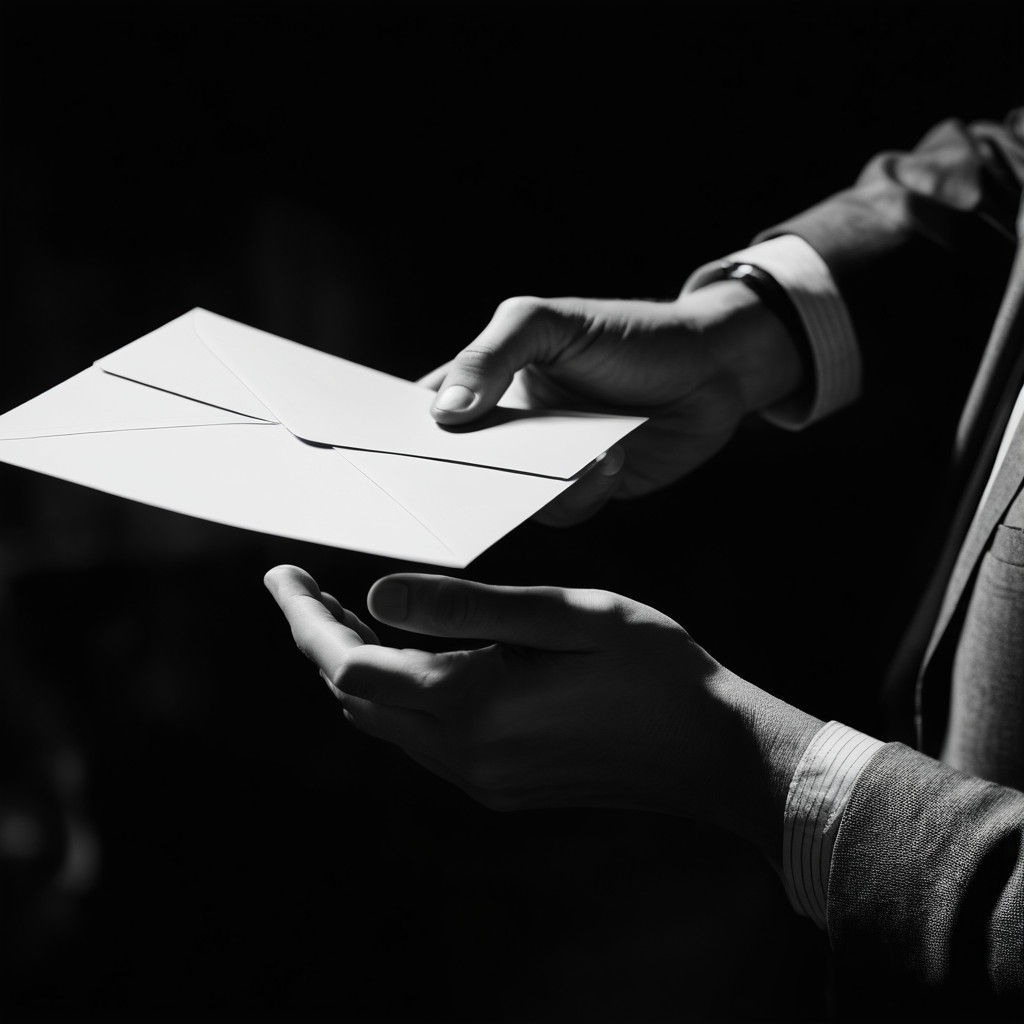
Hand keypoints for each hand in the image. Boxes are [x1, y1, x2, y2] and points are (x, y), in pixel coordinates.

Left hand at [264, 565, 820, 864]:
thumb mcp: (568, 616)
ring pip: (383, 723)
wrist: (716, 755)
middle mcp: (466, 756)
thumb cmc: (656, 671)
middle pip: (355, 697)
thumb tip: (376, 594)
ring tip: (350, 610)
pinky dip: (398, 695)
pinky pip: (421, 740)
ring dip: (358, 668)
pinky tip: (416, 658)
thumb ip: (468, 608)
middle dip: (322, 640)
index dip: (306, 619)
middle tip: (309, 586)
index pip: (351, 665)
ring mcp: (483, 780)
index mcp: (476, 705)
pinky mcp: (502, 787)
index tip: (280, 575)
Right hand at [420, 282, 802, 524]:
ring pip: (506, 499)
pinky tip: (609, 459)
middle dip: (448, 483)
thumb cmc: (627, 333)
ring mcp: (539, 465)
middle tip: (441, 494)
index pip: (419, 414)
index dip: (392, 438)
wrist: (712, 369)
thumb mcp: (551, 323)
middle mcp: (503, 429)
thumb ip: (491, 356)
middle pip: (453, 469)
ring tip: (576, 458)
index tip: (367, 460)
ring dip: (533, 485)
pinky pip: (560, 512)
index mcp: (482, 382)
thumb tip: (443, 413)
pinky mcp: (581, 493)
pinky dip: (582, 490)